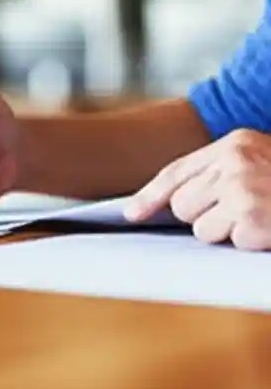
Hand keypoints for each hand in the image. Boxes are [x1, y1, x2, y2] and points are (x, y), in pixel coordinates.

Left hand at [124, 129, 270, 249]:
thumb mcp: (263, 159)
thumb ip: (224, 171)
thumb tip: (177, 203)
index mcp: (235, 144)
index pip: (177, 171)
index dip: (151, 195)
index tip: (132, 213)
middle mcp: (234, 162)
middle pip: (181, 205)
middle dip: (206, 216)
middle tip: (242, 212)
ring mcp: (242, 191)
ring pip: (203, 230)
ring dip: (230, 232)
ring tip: (261, 216)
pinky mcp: (254, 219)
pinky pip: (234, 243)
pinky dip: (254, 241)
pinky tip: (270, 227)